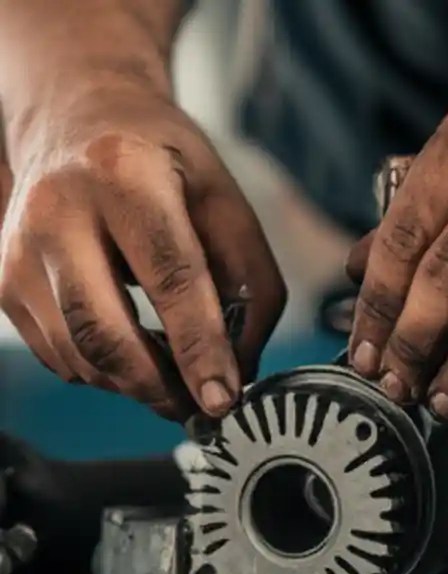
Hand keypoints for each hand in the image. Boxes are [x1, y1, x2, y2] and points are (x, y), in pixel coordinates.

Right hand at [0, 83, 285, 419]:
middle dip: (157, 385)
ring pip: (76, 353)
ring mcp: (20, 247)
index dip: (199, 347)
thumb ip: (250, 282)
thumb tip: (242, 364)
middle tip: (199, 407)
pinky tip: (138, 356)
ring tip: (177, 381)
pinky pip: (57, 353)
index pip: (169, 277)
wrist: (76, 118)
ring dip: (133, 385)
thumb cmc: (161, 161)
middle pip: (103, 330)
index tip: (223, 398)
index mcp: (125, 175)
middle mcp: (58, 209)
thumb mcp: (225, 201)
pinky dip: (105, 371)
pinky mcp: (4, 280)